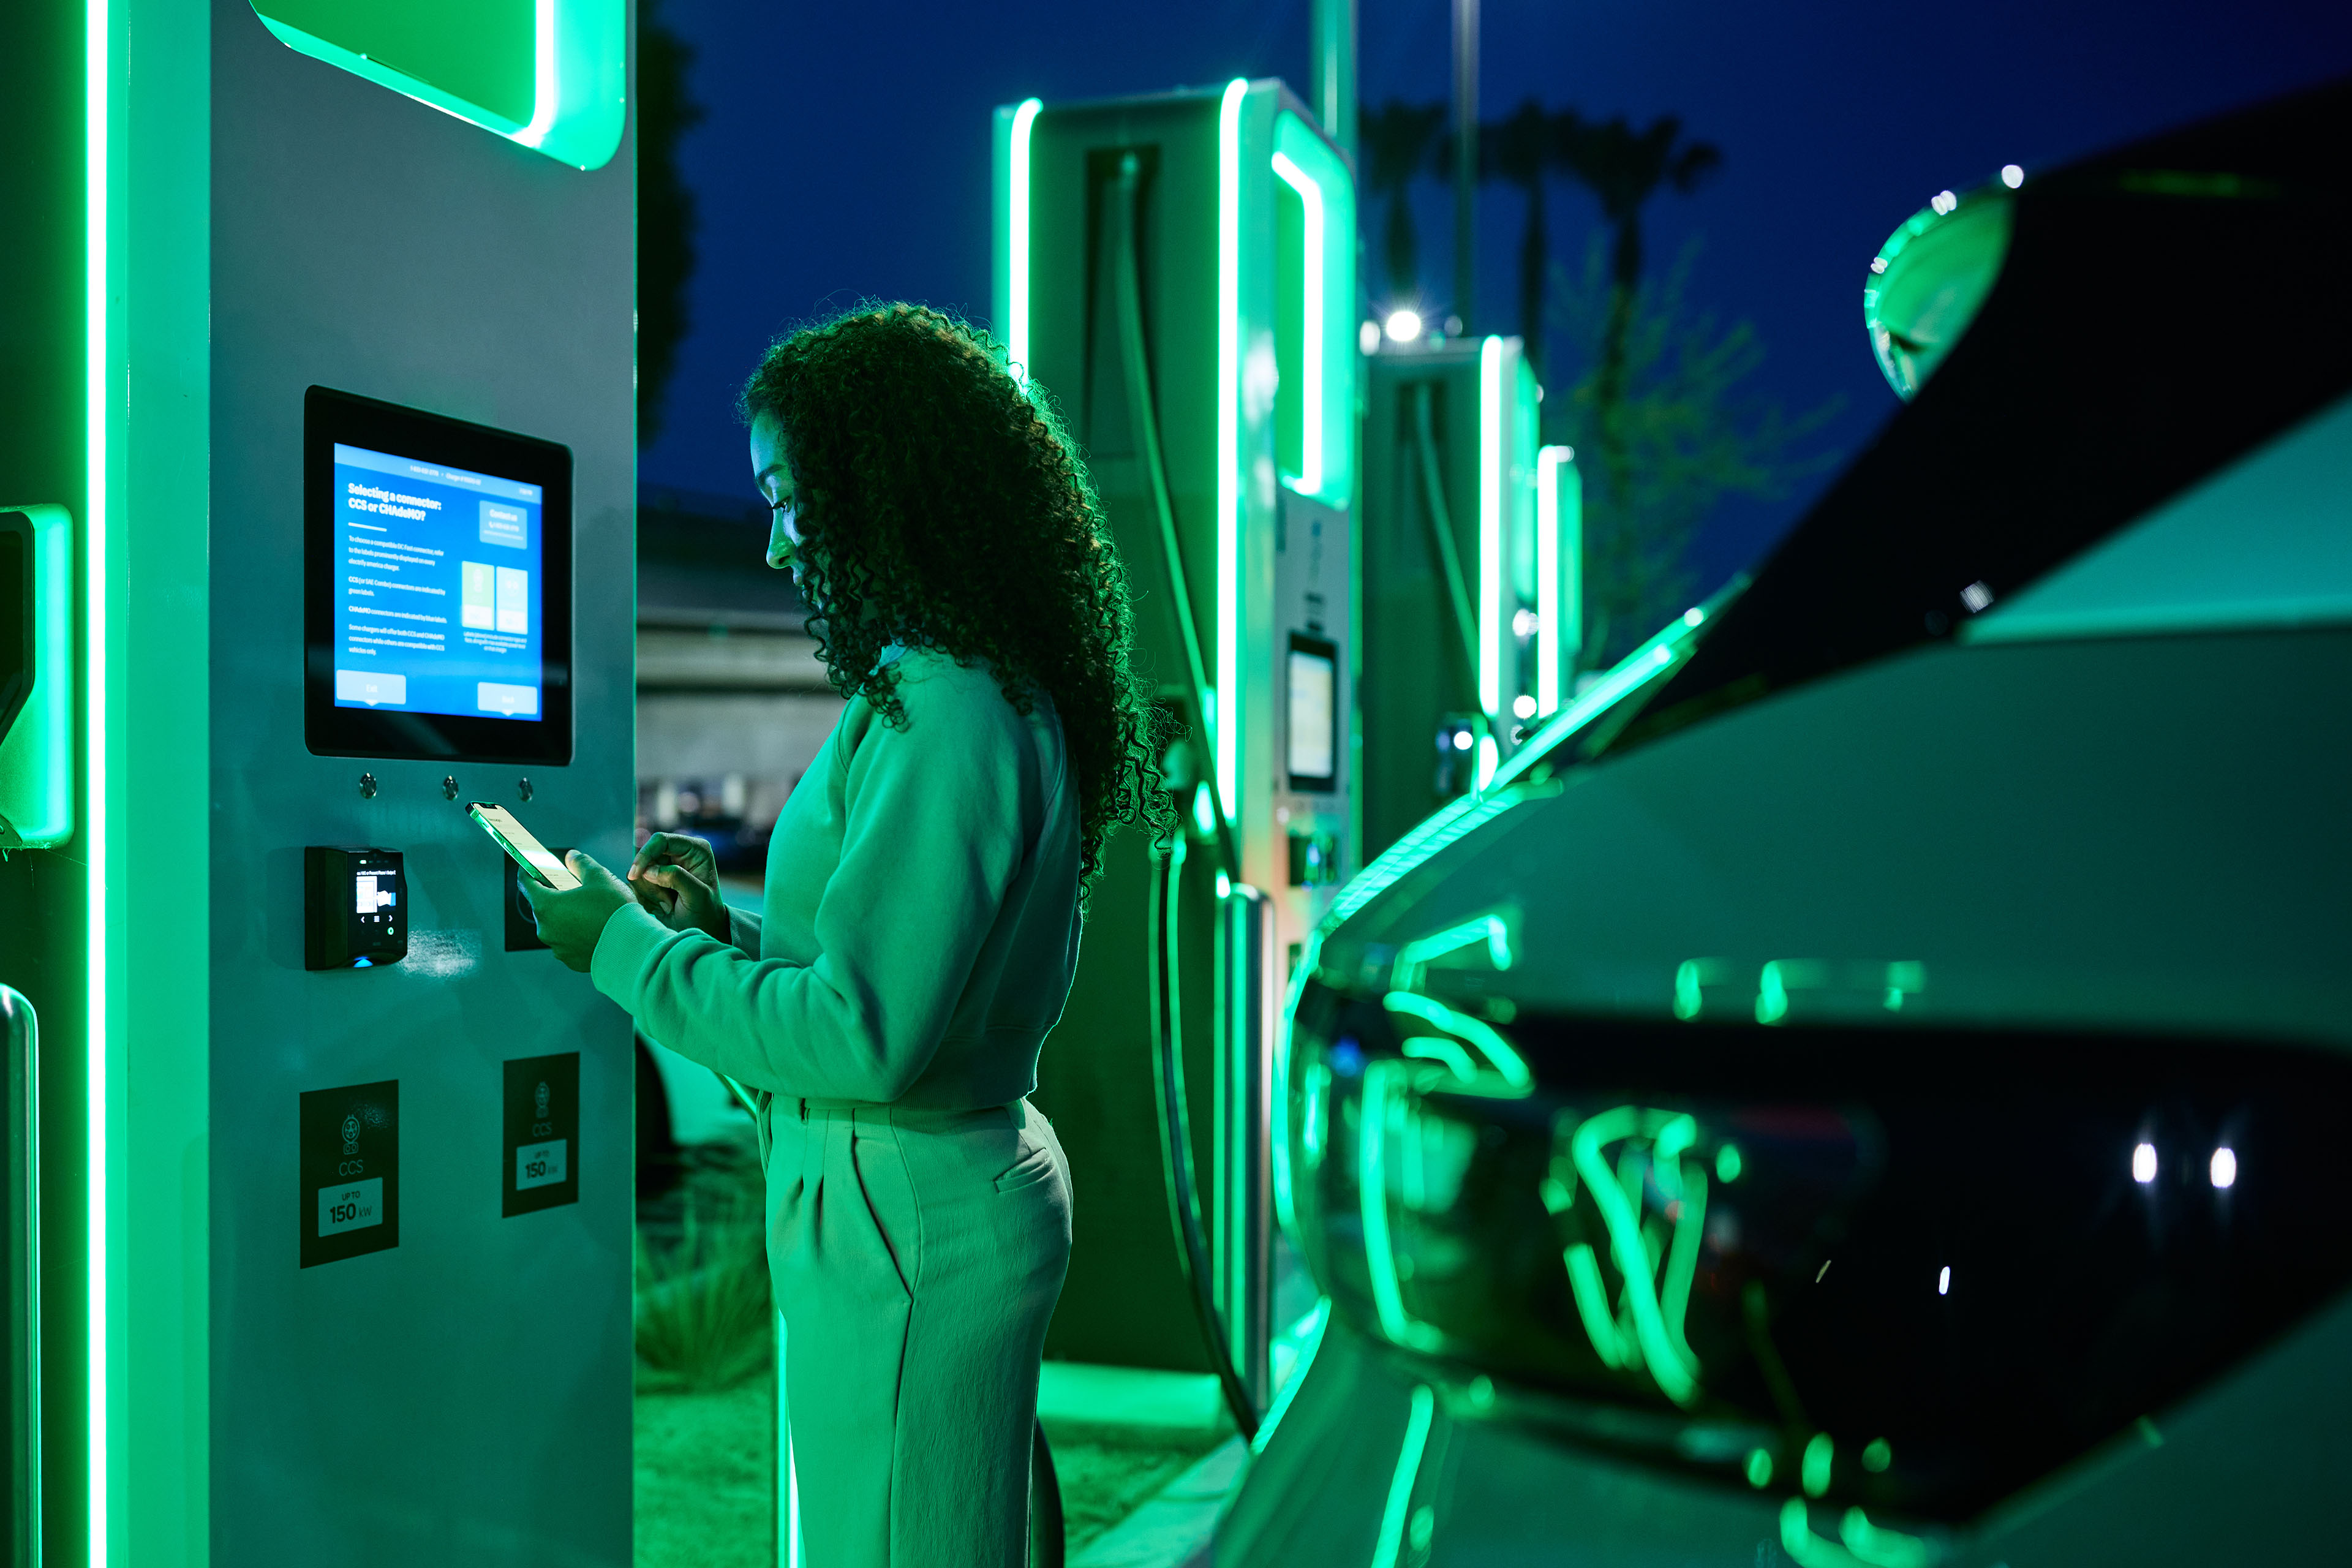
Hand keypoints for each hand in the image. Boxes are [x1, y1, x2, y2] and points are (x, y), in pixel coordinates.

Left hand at [521, 851, 636, 971]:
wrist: (632, 945)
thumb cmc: (614, 910)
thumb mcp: (599, 877)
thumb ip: (580, 863)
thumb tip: (571, 857)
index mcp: (547, 905)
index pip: (526, 884)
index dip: (528, 871)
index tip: (531, 867)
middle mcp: (546, 929)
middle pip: (542, 906)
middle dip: (554, 895)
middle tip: (571, 888)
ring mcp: (557, 947)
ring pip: (555, 925)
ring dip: (565, 916)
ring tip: (588, 910)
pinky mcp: (570, 960)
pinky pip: (567, 942)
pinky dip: (575, 934)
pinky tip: (593, 927)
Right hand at [628, 831, 731, 942]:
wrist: (700, 931)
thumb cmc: (705, 914)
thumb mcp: (697, 896)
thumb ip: (676, 878)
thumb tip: (649, 870)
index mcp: (695, 849)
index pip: (661, 840)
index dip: (645, 855)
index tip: (635, 875)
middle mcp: (678, 854)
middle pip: (645, 857)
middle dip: (651, 882)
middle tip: (668, 902)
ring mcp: (665, 867)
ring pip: (639, 873)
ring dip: (650, 893)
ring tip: (669, 905)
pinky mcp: (654, 880)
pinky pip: (636, 885)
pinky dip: (645, 899)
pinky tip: (662, 907)